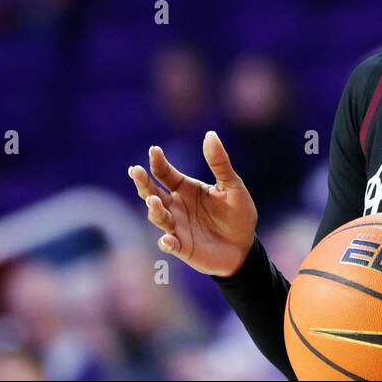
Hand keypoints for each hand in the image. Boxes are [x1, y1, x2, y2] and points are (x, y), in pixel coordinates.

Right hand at [127, 131, 258, 277]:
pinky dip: (167, 243)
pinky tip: (168, 239)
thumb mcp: (232, 186)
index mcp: (186, 188)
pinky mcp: (182, 247)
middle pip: (152, 192)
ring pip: (158, 216)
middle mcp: (176, 206)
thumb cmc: (238, 214)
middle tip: (136, 171)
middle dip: (143, 182)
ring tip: (154, 200)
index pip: (165, 173)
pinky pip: (170, 245)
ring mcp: (177, 227)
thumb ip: (219, 163)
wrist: (245, 247)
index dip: (158, 162)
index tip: (154, 150)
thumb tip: (210, 134)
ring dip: (155, 209)